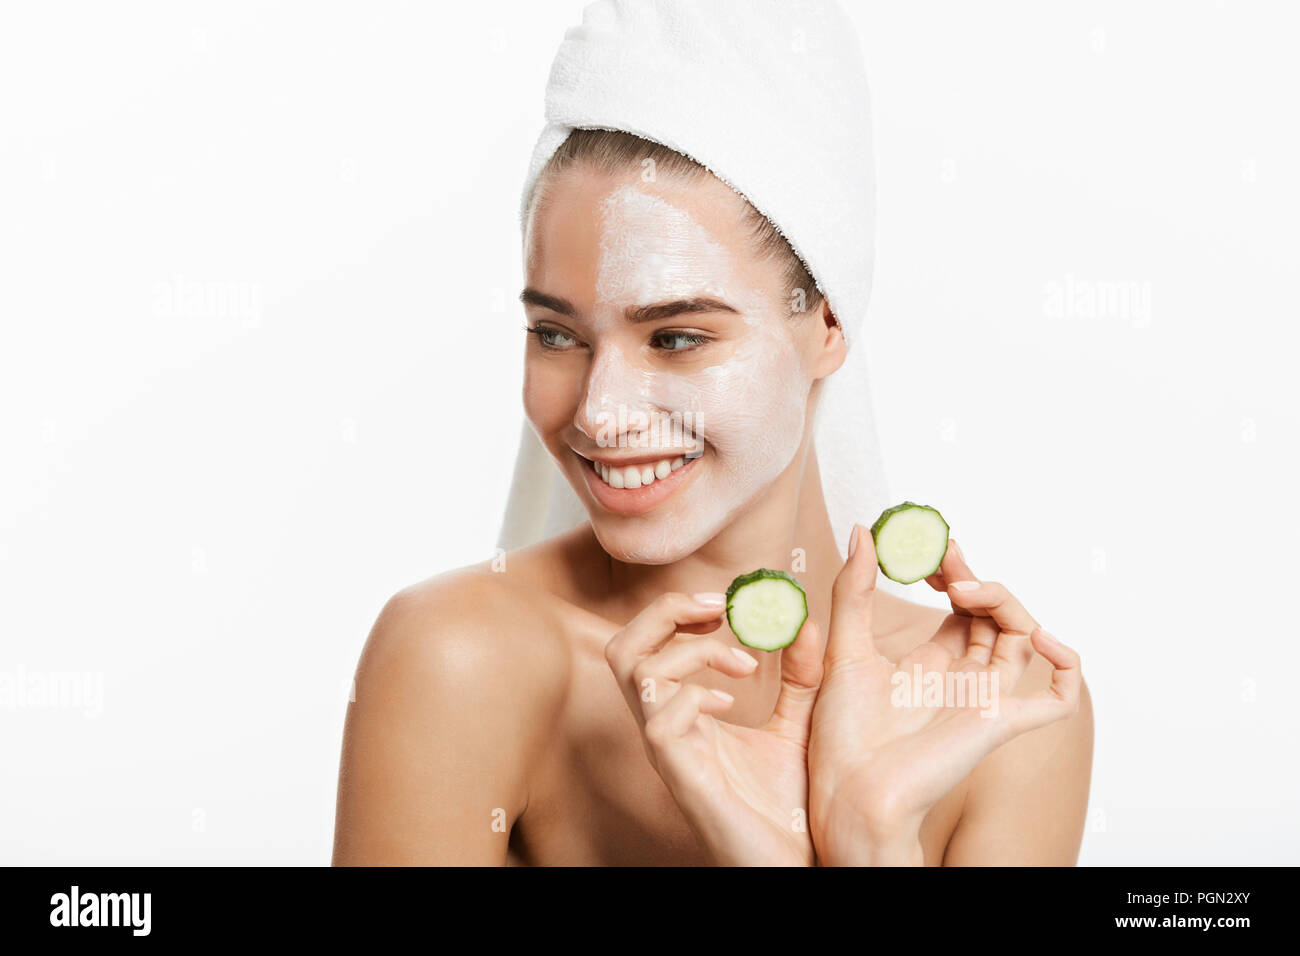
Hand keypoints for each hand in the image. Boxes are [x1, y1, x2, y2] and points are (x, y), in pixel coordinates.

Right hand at [605, 592, 823, 865]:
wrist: (797, 865)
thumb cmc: (789, 806)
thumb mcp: (797, 725)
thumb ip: (800, 678)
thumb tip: (804, 624)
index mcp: (682, 713)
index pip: (645, 645)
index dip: (676, 611)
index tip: (726, 605)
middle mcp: (665, 728)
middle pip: (622, 648)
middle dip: (664, 612)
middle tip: (718, 609)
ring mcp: (668, 752)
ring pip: (637, 673)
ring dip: (693, 651)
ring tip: (742, 664)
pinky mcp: (681, 776)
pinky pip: (660, 720)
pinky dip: (696, 696)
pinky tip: (730, 707)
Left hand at [807, 529, 1082, 865]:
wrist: (848, 794)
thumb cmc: (840, 738)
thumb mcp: (842, 650)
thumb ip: (853, 592)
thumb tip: (862, 531)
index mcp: (929, 665)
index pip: (962, 609)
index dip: (955, 573)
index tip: (931, 549)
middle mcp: (962, 681)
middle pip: (994, 618)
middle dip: (976, 579)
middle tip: (945, 559)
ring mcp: (984, 701)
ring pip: (1023, 640)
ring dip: (1005, 603)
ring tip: (964, 588)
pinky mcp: (999, 725)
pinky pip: (1056, 701)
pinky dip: (1066, 668)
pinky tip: (1040, 637)